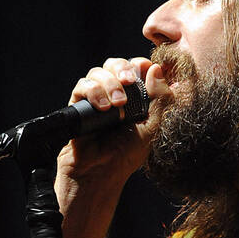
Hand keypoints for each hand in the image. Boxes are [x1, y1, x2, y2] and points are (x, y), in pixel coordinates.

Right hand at [56, 54, 174, 190]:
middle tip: (129, 81)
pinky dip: (93, 91)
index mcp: (135, 99)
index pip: (136, 69)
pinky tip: (103, 108)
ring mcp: (95, 99)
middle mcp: (114, 95)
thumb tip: (156, 69)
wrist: (100, 173)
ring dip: (109, 83)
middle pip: (115, 64)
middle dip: (123, 68)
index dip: (140, 64)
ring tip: (117, 105)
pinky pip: (82, 85)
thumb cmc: (126, 156)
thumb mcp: (152, 128)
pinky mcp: (78, 105)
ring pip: (98, 72)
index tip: (147, 68)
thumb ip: (159, 99)